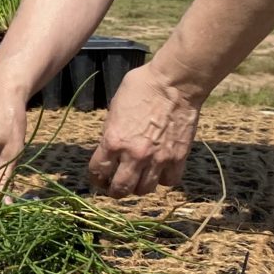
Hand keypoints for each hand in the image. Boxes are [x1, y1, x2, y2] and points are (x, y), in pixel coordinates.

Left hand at [87, 64, 202, 195]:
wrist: (174, 83)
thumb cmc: (142, 87)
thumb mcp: (115, 108)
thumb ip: (111, 131)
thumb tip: (109, 146)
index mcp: (113, 140)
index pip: (98, 171)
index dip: (96, 178)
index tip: (99, 178)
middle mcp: (134, 155)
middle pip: (120, 189)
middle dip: (115, 190)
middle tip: (116, 187)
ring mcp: (157, 158)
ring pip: (145, 190)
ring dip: (139, 187)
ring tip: (139, 179)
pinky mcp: (178, 157)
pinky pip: (169, 181)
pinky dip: (163, 179)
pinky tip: (160, 171)